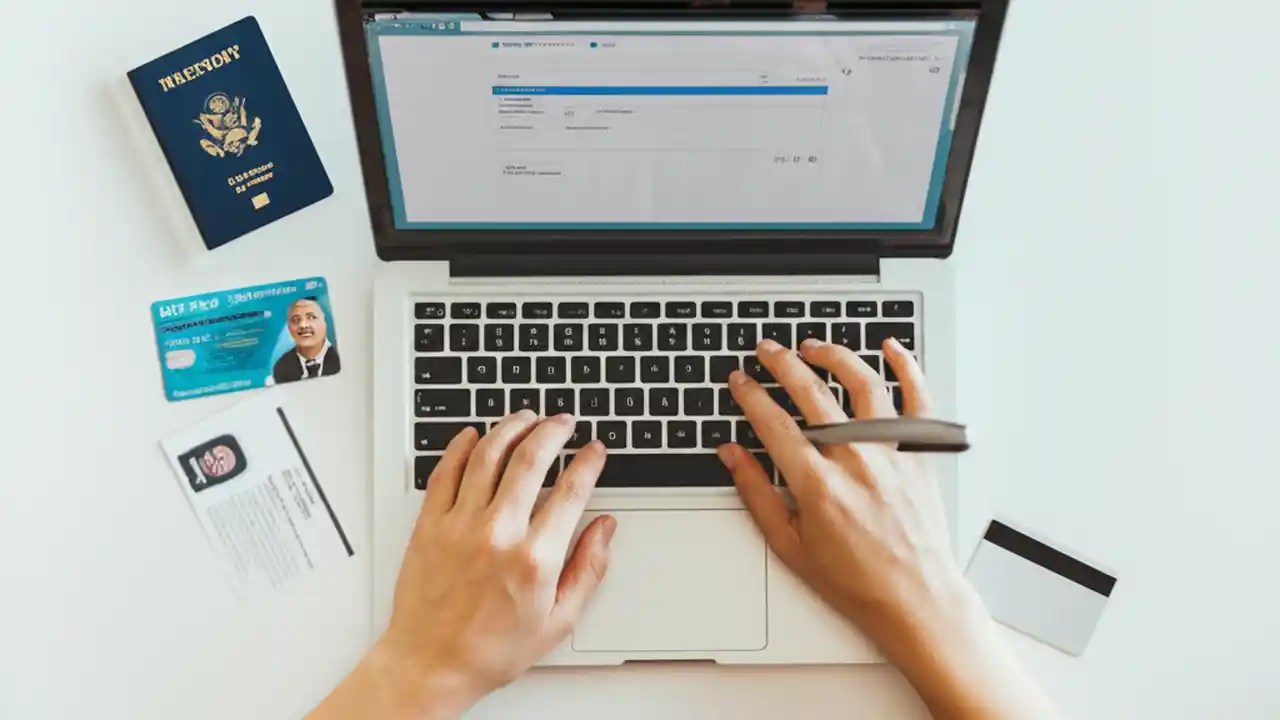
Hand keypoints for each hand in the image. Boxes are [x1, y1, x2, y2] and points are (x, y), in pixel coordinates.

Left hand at [311, 411, 613, 719]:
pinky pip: (445, 471)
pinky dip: (461, 446)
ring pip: (488, 454)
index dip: (588, 462)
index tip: (594, 450)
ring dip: (511, 428)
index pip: (572, 490)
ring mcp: (459, 525)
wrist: (431, 664)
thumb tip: (604, 529)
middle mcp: (497, 534)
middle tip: (562, 422)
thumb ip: (587, 569)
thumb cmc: (490, 650)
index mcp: (534, 558)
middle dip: (553, 430)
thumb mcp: (557, 620)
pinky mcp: (429, 525)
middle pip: (530, 459)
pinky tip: (473, 436)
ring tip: (526, 418)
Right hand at [719, 338, 1058, 717]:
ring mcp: (891, 452)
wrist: (915, 598)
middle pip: (812, 392)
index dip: (750, 396)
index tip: (739, 381)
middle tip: (766, 351)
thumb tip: (732, 456)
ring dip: (833, 356)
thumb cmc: (856, 580)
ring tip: (813, 346)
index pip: (773, 423)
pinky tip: (891, 348)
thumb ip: (756, 493)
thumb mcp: (789, 545)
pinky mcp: (920, 453)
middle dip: (781, 364)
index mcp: (818, 484)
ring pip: (861, 383)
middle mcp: (855, 459)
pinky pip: (917, 398)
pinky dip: (907, 367)